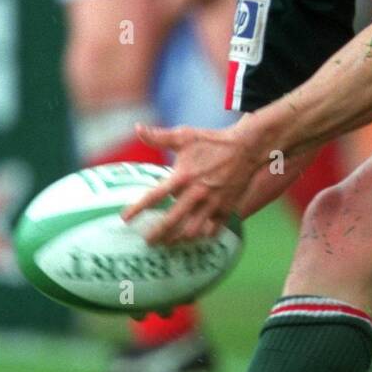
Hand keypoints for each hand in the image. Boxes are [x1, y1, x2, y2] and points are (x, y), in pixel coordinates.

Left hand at [120, 123, 261, 244]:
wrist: (246, 147)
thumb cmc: (213, 141)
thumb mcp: (185, 135)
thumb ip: (159, 136)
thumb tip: (137, 128)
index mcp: (183, 176)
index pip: (155, 196)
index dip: (138, 209)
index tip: (125, 219)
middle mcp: (196, 193)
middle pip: (171, 221)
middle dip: (156, 234)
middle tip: (147, 242)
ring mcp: (212, 203)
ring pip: (192, 230)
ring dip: (178, 239)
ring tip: (168, 243)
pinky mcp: (226, 208)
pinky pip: (213, 230)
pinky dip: (203, 236)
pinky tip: (194, 238)